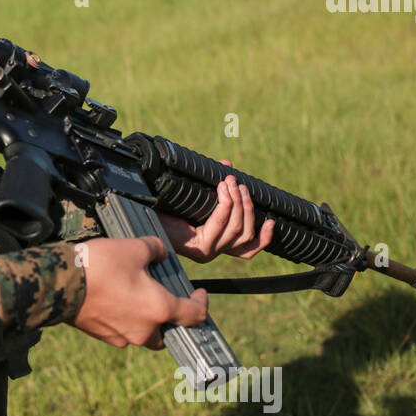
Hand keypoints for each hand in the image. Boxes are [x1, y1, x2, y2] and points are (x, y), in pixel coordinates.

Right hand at [73, 237, 209, 348]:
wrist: (59, 284)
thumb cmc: (100, 266)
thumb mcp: (133, 247)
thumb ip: (156, 249)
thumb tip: (160, 254)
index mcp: (160, 309)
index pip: (195, 315)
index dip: (202, 303)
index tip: (199, 294)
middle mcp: (145, 330)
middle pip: (168, 331)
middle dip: (169, 317)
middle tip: (162, 296)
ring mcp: (123, 337)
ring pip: (144, 333)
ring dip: (146, 319)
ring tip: (135, 296)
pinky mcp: (104, 337)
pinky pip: (123, 331)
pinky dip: (125, 319)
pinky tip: (115, 299)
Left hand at [160, 161, 274, 263]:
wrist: (142, 213)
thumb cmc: (165, 206)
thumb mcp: (197, 195)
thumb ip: (215, 185)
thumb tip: (228, 165)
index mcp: (216, 243)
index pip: (248, 249)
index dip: (264, 238)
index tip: (273, 220)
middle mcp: (214, 250)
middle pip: (244, 232)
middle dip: (246, 204)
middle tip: (237, 182)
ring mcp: (207, 251)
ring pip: (236, 228)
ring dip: (237, 202)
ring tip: (230, 182)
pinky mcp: (198, 247)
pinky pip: (220, 224)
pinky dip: (226, 207)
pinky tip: (227, 193)